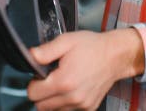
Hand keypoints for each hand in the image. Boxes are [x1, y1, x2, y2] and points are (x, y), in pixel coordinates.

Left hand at [27, 29, 144, 110]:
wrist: (115, 55)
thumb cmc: (92, 47)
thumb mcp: (66, 41)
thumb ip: (45, 51)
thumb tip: (30, 56)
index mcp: (64, 81)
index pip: (33, 94)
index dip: (33, 82)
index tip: (40, 75)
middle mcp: (72, 97)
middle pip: (41, 106)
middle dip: (41, 93)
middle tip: (50, 79)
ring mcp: (81, 105)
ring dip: (52, 100)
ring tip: (62, 83)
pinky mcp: (88, 108)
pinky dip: (65, 103)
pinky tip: (71, 89)